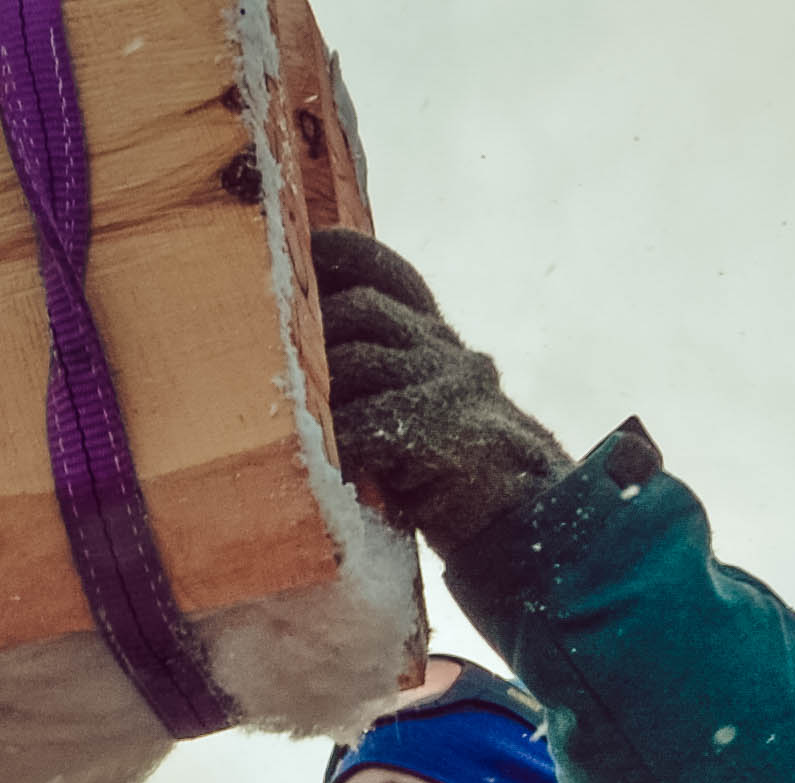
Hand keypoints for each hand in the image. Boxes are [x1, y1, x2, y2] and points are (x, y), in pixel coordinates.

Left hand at [311, 228, 572, 554]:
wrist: (524, 524)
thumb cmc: (449, 475)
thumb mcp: (413, 410)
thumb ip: (379, 375)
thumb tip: (300, 357)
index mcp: (439, 339)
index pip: (393, 276)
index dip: (346, 255)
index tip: (303, 247)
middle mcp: (447, 350)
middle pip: (361, 310)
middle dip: (311, 331)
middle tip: (269, 360)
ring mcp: (448, 385)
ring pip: (355, 362)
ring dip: (315, 394)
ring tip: (286, 418)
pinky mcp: (444, 429)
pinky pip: (365, 426)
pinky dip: (333, 445)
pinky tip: (319, 463)